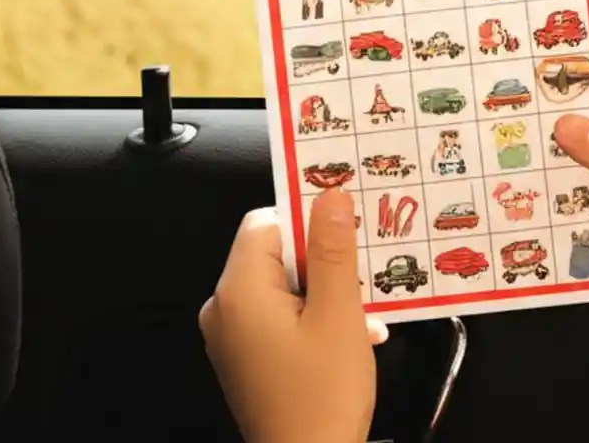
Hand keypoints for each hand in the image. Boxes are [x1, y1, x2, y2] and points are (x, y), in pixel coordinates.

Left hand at [199, 189, 387, 442]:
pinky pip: (279, 317)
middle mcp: (224, 309)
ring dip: (326, 292)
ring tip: (364, 315)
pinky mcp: (246, 359)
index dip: (308, 219)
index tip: (348, 230)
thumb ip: (333, 250)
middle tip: (364, 277)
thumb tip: (330, 194)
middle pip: (274, 255)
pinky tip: (351, 337)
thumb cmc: (323, 394)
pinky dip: (313, 318)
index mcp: (238, 290)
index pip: (266, 223)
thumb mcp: (339, 315)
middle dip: (323, 261)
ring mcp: (232, 337)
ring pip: (282, 288)